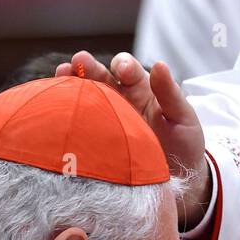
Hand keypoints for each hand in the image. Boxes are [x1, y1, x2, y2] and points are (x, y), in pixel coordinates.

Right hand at [58, 51, 211, 228]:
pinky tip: (56, 107)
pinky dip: (67, 113)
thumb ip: (170, 93)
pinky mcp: (95, 140)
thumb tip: (160, 64)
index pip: (128, 70)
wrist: (178, 179)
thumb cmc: (184, 143)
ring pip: (85, 96)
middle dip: (88, 67)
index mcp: (141, 90)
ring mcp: (105, 118)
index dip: (124, 65)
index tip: (122, 69)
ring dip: (71, 84)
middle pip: (100, 77)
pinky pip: (79, 124)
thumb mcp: (183, 117)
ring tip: (61, 74)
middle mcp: (119, 99)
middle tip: (78, 60)